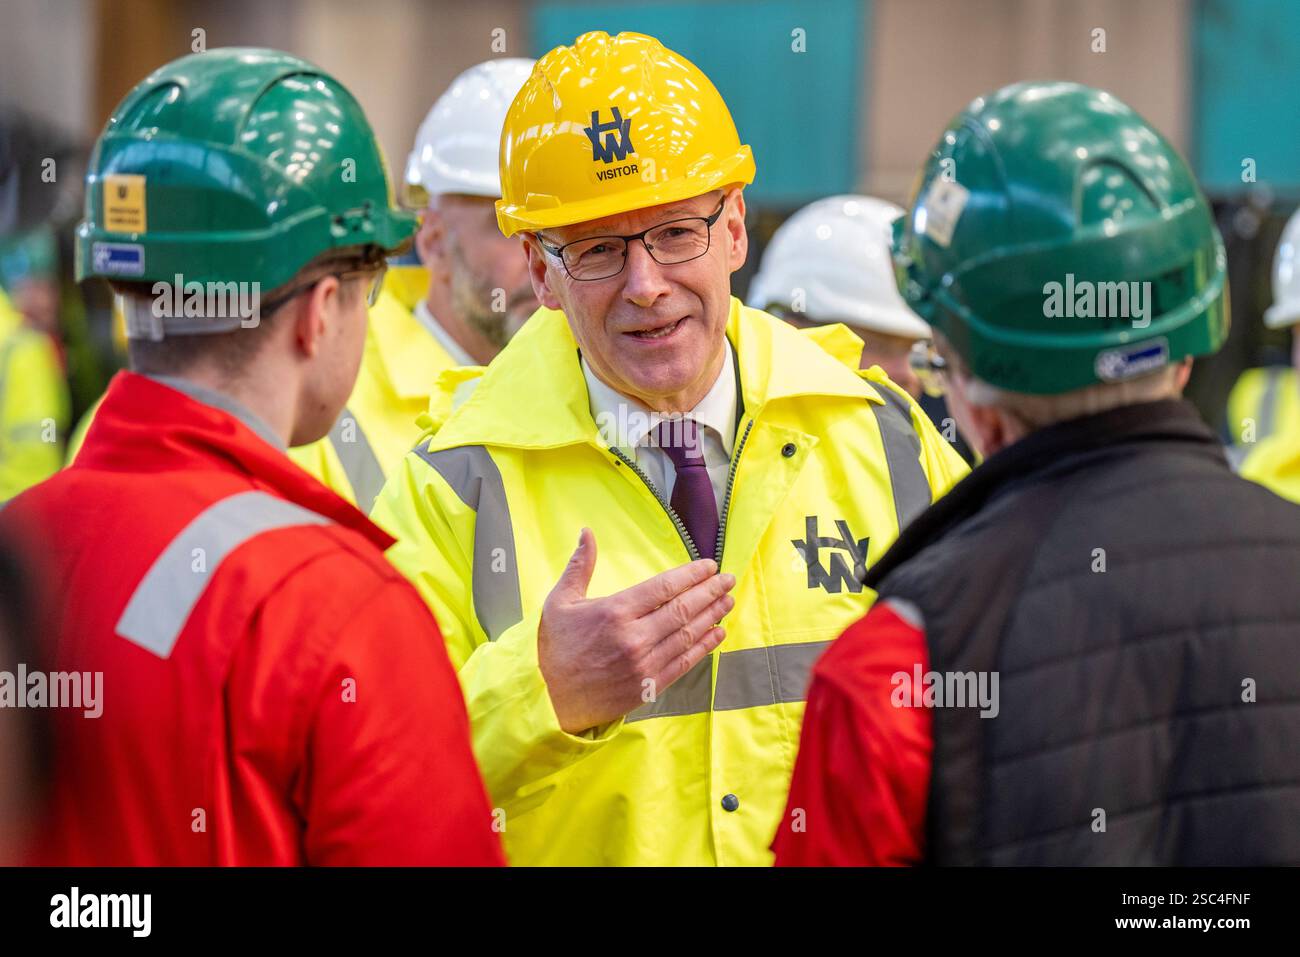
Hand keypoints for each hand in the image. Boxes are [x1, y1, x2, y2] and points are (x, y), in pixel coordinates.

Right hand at [537, 527, 734, 733]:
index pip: (664, 587)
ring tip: (728, 601)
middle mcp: (634, 637)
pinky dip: (704, 647)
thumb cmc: (554, 649)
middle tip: (729, 579)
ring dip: (712, 616)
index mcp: (615, 612)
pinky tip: (718, 633)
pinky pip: (684, 663)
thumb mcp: (559, 602)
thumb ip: (579, 566)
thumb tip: (586, 532)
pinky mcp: (649, 686)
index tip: (709, 566)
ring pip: (688, 635)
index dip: (691, 575)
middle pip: (683, 609)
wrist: (549, 700)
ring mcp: (644, 664)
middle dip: (710, 592)